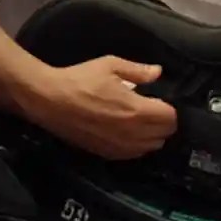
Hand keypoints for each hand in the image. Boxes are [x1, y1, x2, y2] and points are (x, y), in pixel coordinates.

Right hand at [21, 55, 176, 159]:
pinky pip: (134, 155)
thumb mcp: (110, 66)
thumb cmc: (80, 79)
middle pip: (165, 134)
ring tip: (142, 121)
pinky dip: (138, 145)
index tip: (162, 99)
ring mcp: (119, 146)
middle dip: (165, 121)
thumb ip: (138, 71)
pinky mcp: (106, 153)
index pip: (171, 117)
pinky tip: (129, 132)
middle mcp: (132, 133)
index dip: (171, 108)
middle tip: (154, 109)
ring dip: (153, 135)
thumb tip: (158, 72)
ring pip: (152, 147)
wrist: (49, 101)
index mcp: (136, 110)